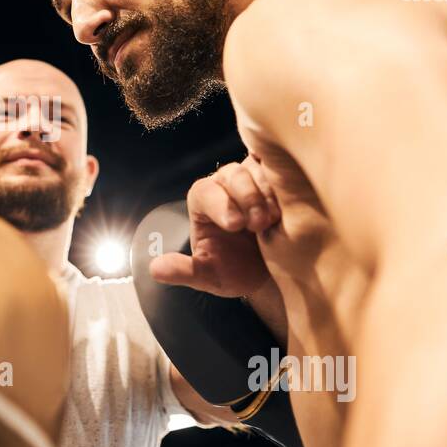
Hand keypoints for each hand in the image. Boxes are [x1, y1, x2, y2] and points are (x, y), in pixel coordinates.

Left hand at [149, 156, 279, 298]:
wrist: (270, 273)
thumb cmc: (235, 270)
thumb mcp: (209, 276)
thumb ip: (185, 271)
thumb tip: (156, 269)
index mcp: (204, 201)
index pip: (205, 192)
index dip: (219, 204)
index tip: (235, 225)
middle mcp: (226, 184)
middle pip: (233, 174)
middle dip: (247, 197)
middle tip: (259, 223)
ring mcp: (255, 179)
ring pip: (259, 171)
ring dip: (269, 193)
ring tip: (274, 220)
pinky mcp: (280, 182)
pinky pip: (283, 173)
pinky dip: (287, 188)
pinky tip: (289, 210)